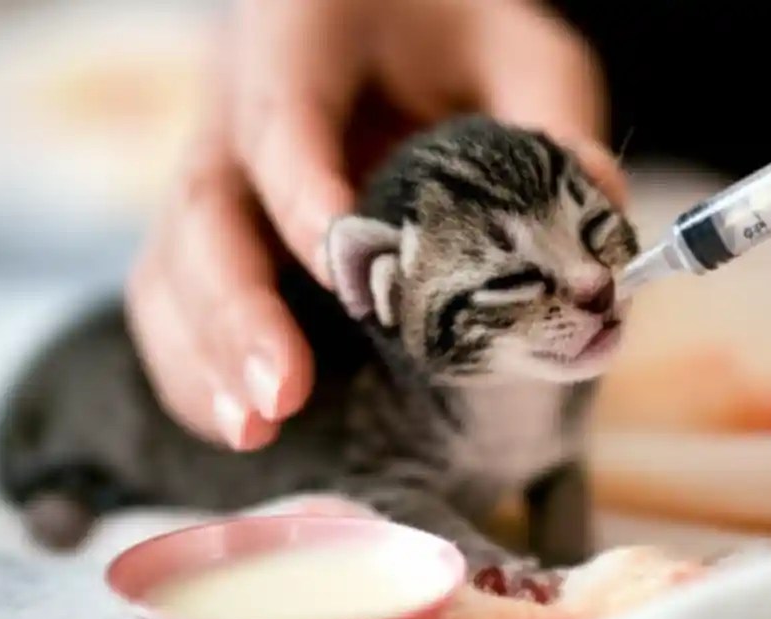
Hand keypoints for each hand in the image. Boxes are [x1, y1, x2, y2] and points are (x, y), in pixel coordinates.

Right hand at [124, 0, 624, 450]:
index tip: (350, 280)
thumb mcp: (519, 50)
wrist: (395, 23)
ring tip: (252, 426)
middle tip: (282, 392)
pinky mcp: (215, 230)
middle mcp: (235, 102)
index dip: (302, 198)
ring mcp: (216, 169)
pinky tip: (238, 418)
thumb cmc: (455, 32)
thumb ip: (551, 115)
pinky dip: (195, 366)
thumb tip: (598, 209)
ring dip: (203, 353)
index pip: (281, 116)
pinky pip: (173, 295)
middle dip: (236, 309)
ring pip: (172, 262)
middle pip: (204, 205)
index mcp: (298, 33)